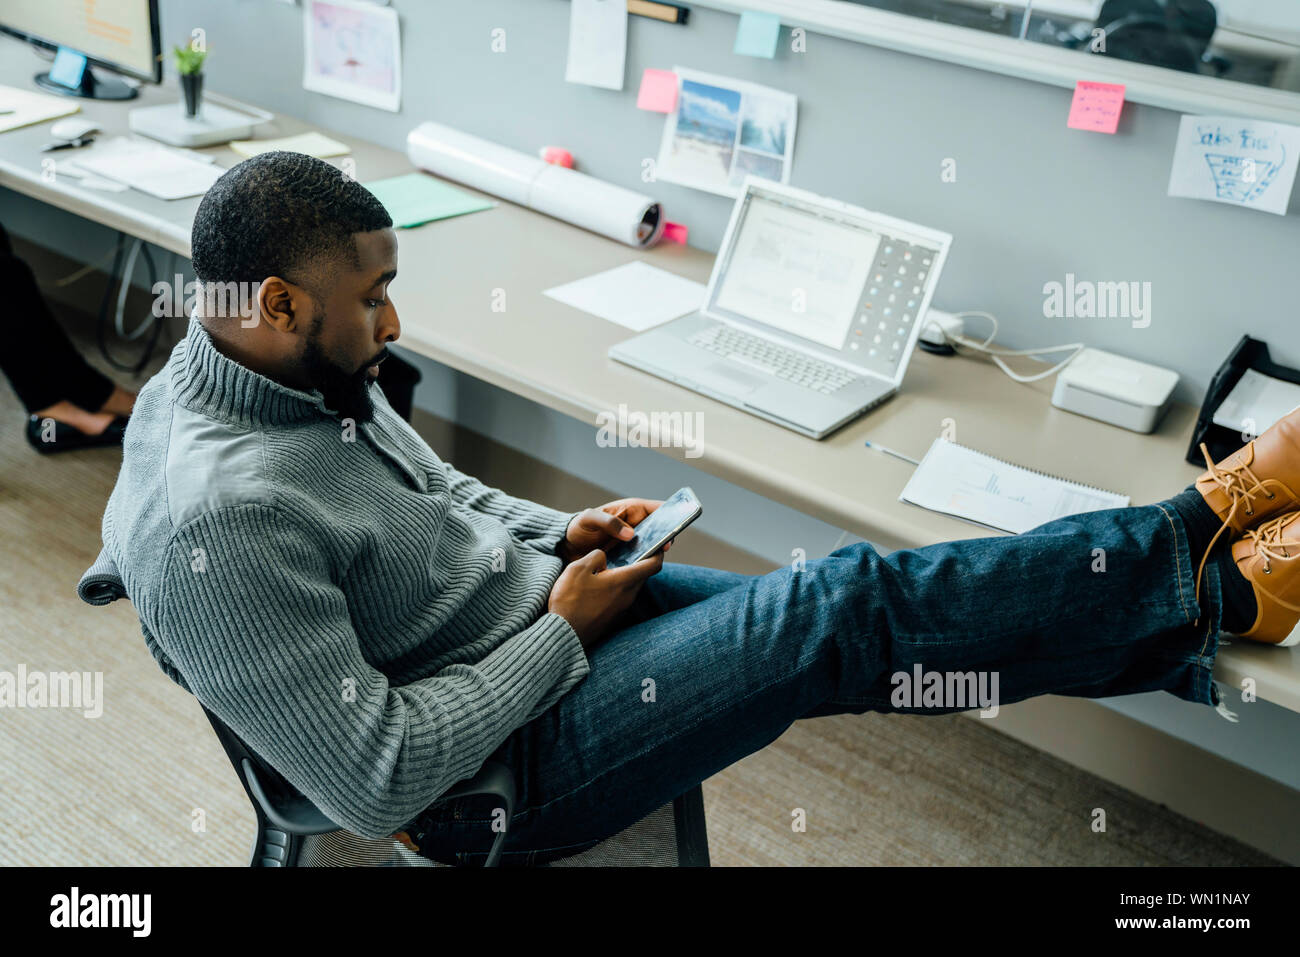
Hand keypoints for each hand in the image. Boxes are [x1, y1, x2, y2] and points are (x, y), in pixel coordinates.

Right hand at [547, 547, 664, 650]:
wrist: (563, 633)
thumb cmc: (570, 600)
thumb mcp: (578, 568)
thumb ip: (595, 556)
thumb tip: (604, 558)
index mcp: (624, 581)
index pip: (654, 565)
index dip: (658, 552)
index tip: (658, 544)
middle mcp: (628, 596)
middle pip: (642, 575)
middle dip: (638, 562)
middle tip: (628, 551)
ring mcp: (621, 610)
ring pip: (631, 587)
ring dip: (625, 576)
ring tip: (607, 568)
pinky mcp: (613, 618)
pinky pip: (621, 598)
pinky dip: (616, 589)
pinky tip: (599, 586)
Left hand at [557, 498, 670, 564]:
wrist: (568, 547)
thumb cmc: (578, 527)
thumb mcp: (589, 519)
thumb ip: (609, 523)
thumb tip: (631, 534)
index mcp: (631, 510)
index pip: (657, 509)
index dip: (669, 516)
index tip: (672, 527)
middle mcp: (636, 525)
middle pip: (660, 530)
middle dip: (665, 537)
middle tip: (663, 547)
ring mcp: (634, 542)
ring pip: (653, 546)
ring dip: (654, 553)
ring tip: (651, 559)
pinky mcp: (629, 557)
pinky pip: (642, 560)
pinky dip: (644, 564)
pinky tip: (641, 569)